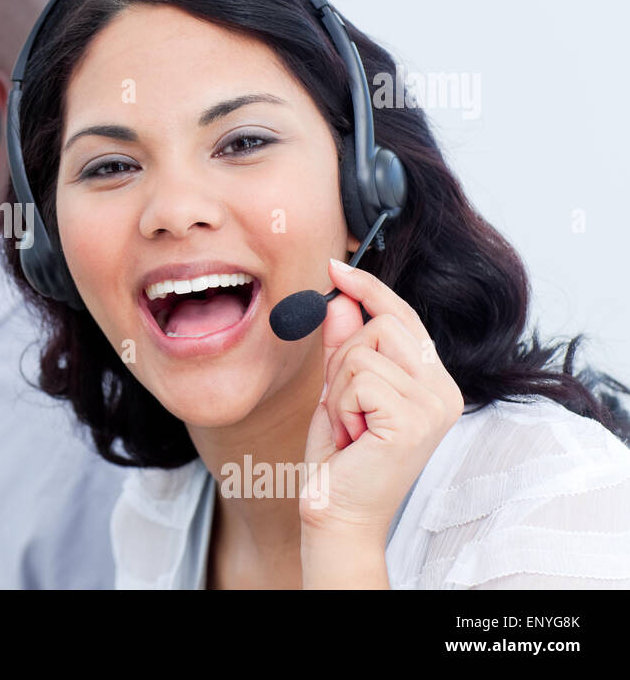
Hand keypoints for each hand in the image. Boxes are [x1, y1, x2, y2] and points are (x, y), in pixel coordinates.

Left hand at [299, 258, 463, 540]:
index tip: (337, 267)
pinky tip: (353, 435)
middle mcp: (443, 391)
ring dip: (340, 387)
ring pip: (365, 349)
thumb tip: (343, 299)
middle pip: (382, 324)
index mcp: (433, 382)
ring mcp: (434, 405)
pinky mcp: (414, 419)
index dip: (370, 289)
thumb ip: (344, 346)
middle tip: (344, 405)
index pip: (404, 317)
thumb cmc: (339, 458)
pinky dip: (342, 404)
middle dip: (344, 358)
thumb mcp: (339, 390)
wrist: (336, 512)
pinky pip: (359, 377)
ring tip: (350, 425)